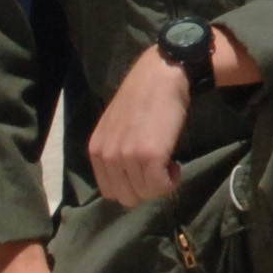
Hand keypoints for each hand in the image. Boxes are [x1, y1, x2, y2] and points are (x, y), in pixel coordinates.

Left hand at [88, 43, 195, 206]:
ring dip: (161, 184)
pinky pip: (160, 186)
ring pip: (145, 193)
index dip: (132, 185)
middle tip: (159, 167)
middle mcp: (107, 156)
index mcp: (96, 150)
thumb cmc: (144, 98)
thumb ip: (116, 152)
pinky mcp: (149, 155)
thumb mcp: (117, 128)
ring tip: (168, 162)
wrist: (161, 75)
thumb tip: (128, 179)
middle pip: (126, 197)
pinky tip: (176, 164)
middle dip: (146, 187)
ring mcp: (127, 156)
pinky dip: (172, 181)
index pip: (110, 191)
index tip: (146, 171)